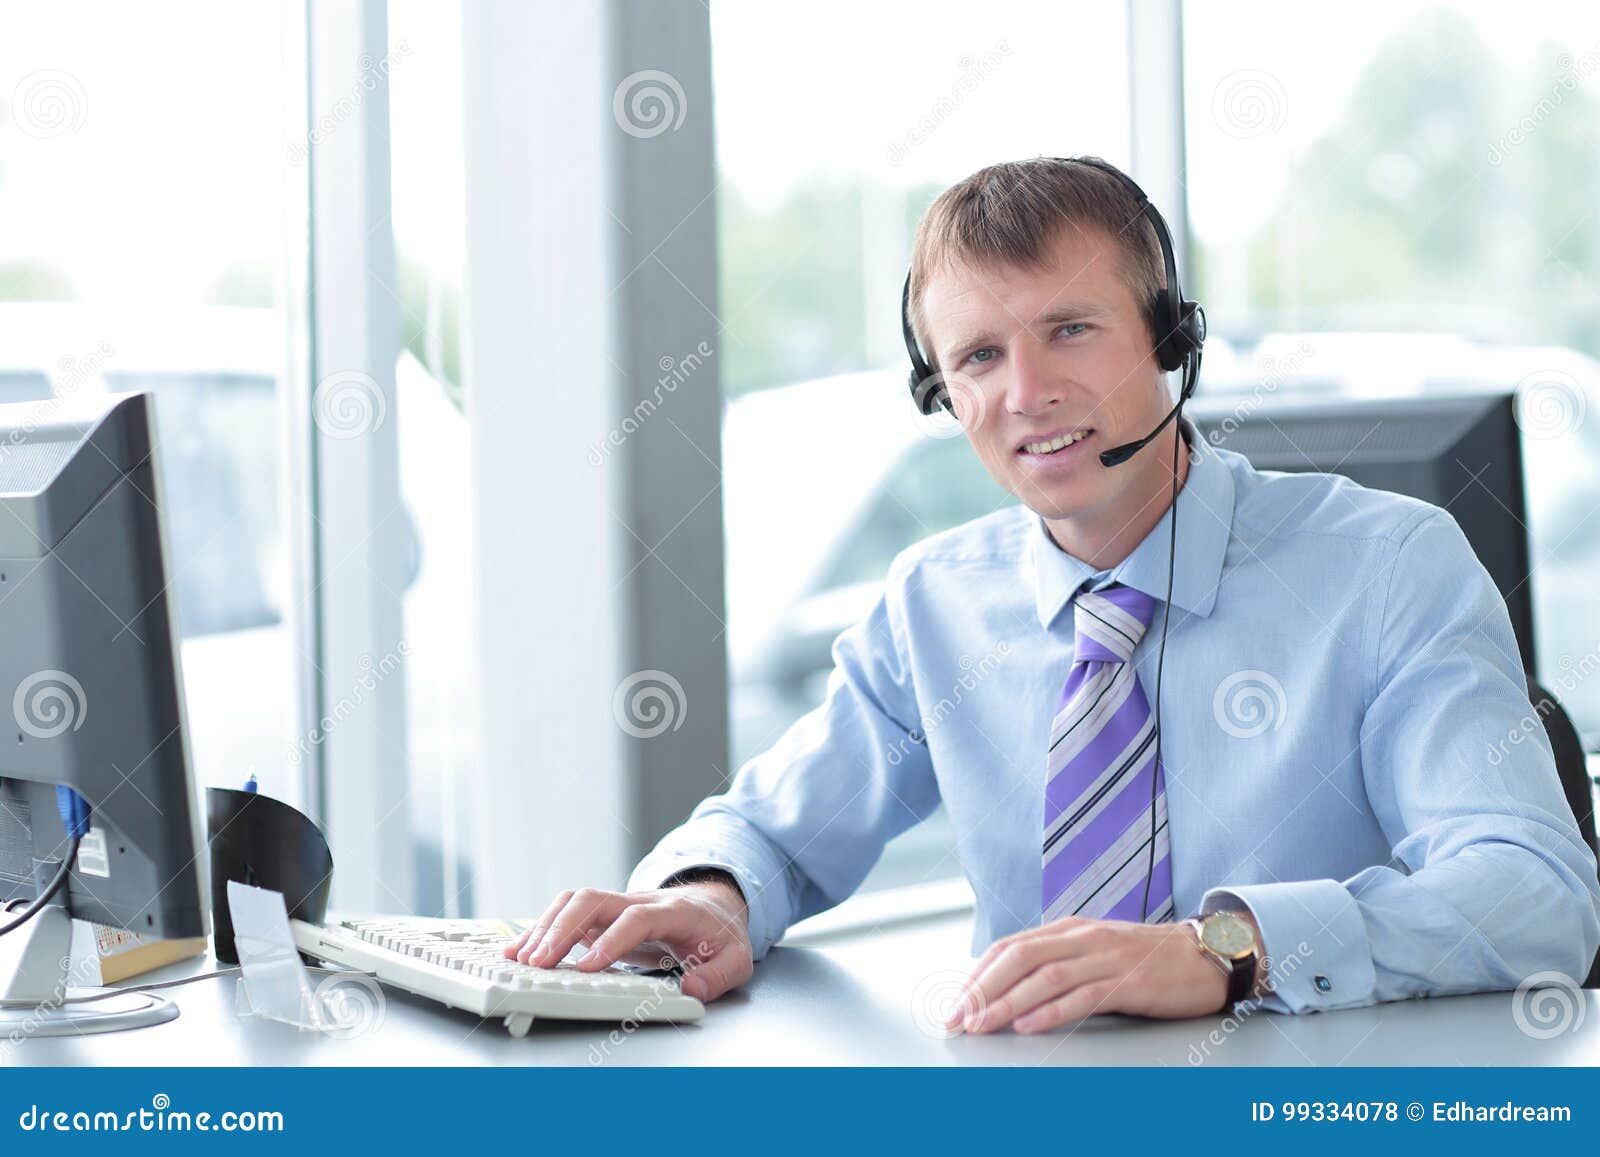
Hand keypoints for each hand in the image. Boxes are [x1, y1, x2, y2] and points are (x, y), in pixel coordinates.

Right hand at [504, 880, 753, 1002]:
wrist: (714, 904)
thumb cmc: (720, 934)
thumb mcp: (736, 959)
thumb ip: (718, 976)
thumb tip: (690, 989)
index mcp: (673, 911)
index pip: (636, 919)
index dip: (611, 941)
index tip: (588, 968)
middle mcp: (639, 901)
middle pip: (593, 900)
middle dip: (562, 929)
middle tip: (539, 963)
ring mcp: (618, 904)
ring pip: (574, 901)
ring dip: (545, 926)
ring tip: (520, 958)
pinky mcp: (603, 915)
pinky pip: (567, 911)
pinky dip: (541, 928)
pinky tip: (520, 949)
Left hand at [946, 916, 1230, 1034]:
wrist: (1205, 956)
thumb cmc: (1146, 959)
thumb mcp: (1094, 950)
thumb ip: (1058, 960)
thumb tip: (1009, 987)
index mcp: (1070, 929)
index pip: (1010, 946)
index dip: (978, 974)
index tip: (957, 1002)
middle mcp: (1083, 938)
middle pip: (1019, 957)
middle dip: (982, 988)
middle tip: (959, 1018)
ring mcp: (1106, 958)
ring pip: (1046, 976)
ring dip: (1008, 1002)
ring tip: (983, 1024)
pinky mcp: (1129, 982)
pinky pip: (1084, 996)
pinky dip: (1052, 1010)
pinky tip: (1030, 1024)